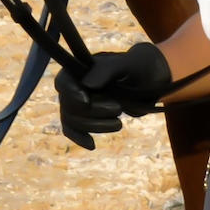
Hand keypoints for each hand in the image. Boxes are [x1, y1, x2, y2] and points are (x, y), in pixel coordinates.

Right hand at [55, 42, 172, 149]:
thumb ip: (107, 70)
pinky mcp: (82, 117)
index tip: (86, 102)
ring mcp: (76, 102)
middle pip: (69, 104)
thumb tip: (88, 85)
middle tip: (118, 109)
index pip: (63, 81)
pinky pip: (72, 130)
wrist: (146, 81)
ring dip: (94, 125)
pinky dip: (80, 138)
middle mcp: (73, 85)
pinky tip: (92, 145)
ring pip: (73, 119)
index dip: (71, 92)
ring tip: (119, 124)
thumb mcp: (126, 64)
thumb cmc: (135, 68)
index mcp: (79, 67)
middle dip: (93, 111)